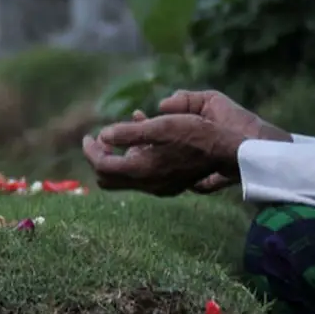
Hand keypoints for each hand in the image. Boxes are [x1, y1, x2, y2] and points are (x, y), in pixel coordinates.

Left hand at [81, 90, 287, 196]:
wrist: (226, 152)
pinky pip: (141, 176)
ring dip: (118, 157)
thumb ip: (129, 132)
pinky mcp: (169, 184)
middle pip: (109, 178)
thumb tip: (103, 135)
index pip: (102, 165)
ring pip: (125, 177)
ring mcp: (159, 187)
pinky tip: (143, 141)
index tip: (88, 136)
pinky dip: (134, 160)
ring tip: (122, 134)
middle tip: (99, 139)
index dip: (90, 150)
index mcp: (141, 169)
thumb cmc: (194, 134)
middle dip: (99, 158)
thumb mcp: (160, 126)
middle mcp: (148, 183)